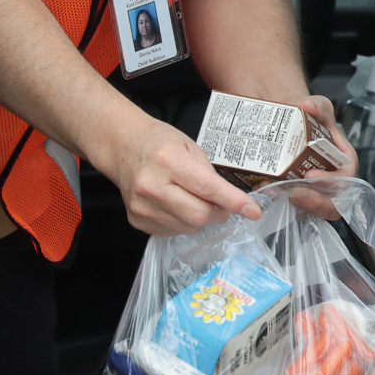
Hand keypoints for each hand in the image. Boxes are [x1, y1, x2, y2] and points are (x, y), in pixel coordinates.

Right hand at [96, 112, 258, 235]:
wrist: (122, 146)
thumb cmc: (157, 143)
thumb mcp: (189, 146)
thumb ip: (209, 173)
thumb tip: (230, 200)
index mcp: (168, 160)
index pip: (208, 188)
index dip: (234, 201)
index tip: (252, 211)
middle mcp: (152, 185)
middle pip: (199, 214)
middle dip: (219, 212)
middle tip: (221, 203)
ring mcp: (143, 205)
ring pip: (188, 227)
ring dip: (200, 218)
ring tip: (190, 198)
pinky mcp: (137, 220)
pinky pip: (173, 231)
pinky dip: (183, 222)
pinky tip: (175, 204)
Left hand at [283, 94, 353, 220]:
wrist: (291, 125)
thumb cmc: (311, 120)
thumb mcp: (318, 107)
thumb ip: (317, 105)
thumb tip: (307, 106)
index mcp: (344, 163)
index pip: (345, 178)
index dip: (330, 181)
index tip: (310, 174)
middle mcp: (332, 183)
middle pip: (331, 204)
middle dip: (313, 202)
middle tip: (291, 192)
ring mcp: (314, 193)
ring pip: (310, 211)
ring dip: (292, 206)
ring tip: (272, 192)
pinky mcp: (296, 200)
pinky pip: (291, 209)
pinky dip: (278, 204)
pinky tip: (262, 192)